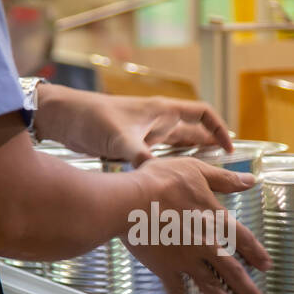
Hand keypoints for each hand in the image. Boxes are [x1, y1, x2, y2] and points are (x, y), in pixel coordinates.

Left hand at [34, 84, 232, 164]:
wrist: (63, 118)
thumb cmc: (91, 119)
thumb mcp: (118, 138)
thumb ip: (141, 157)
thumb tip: (160, 178)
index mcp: (162, 111)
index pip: (202, 114)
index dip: (219, 130)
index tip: (230, 150)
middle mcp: (158, 120)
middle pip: (193, 132)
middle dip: (209, 148)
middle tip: (223, 171)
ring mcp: (146, 133)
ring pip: (177, 145)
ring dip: (191, 159)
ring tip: (204, 180)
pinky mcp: (133, 145)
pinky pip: (161, 156)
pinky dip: (170, 166)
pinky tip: (172, 182)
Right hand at [125, 157, 271, 293]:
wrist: (130, 201)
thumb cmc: (161, 181)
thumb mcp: (197, 171)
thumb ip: (225, 179)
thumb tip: (250, 180)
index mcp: (215, 219)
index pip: (243, 239)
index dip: (257, 253)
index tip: (266, 267)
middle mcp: (205, 244)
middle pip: (232, 271)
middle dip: (248, 291)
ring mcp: (186, 259)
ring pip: (211, 287)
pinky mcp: (166, 268)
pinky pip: (179, 293)